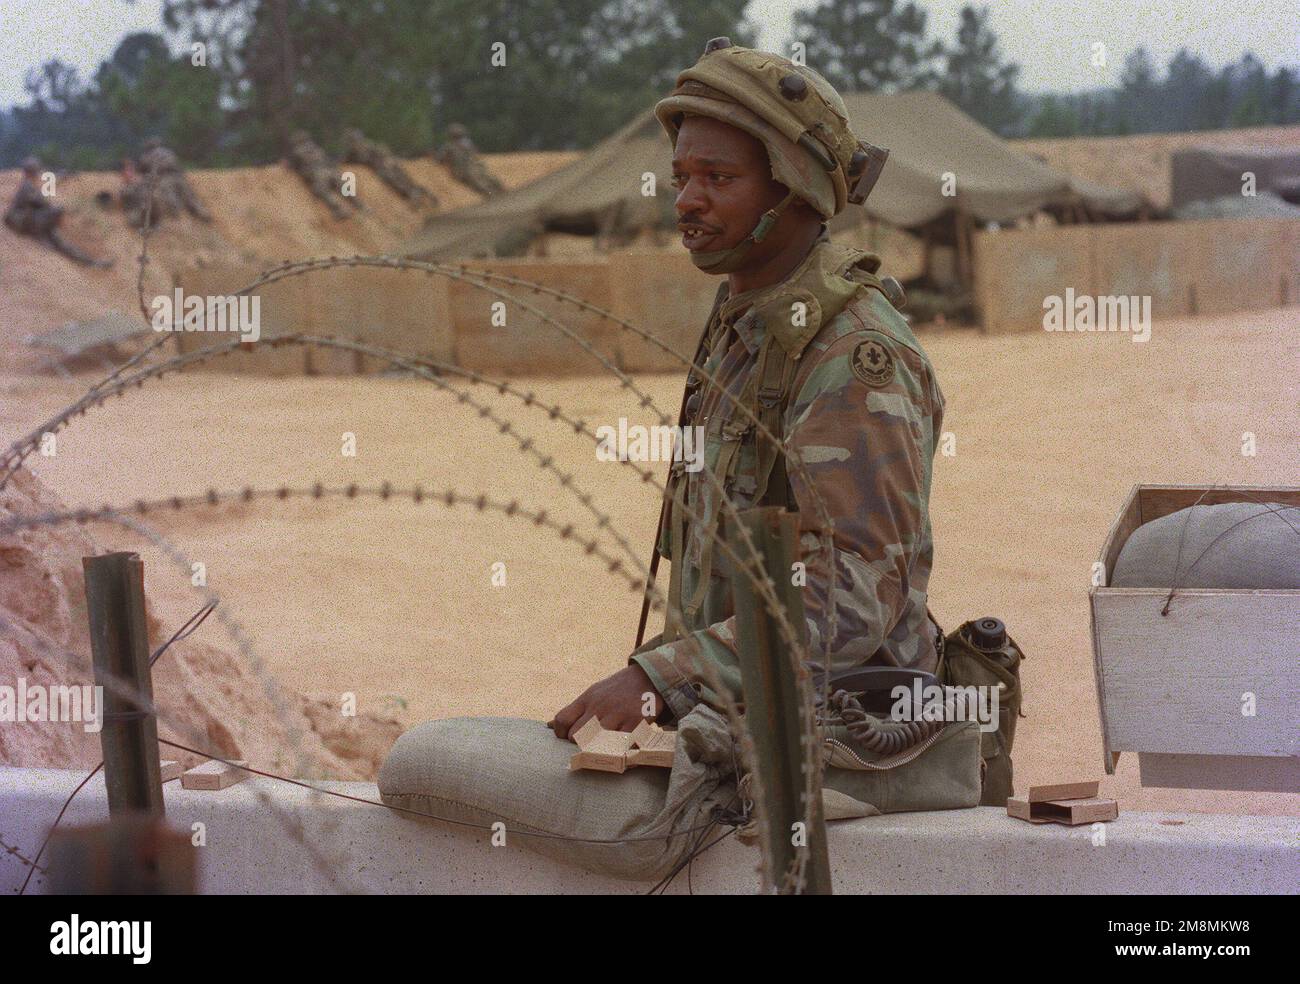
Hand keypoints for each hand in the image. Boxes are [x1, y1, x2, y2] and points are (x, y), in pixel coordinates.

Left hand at [548, 664, 664, 740]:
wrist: (649, 676)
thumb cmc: (617, 690)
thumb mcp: (593, 694)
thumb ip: (574, 711)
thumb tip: (548, 725)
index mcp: (587, 699)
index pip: (561, 719)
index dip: (560, 734)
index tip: (568, 738)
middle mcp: (599, 706)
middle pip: (575, 735)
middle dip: (578, 744)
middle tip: (588, 745)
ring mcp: (617, 715)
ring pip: (595, 742)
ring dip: (597, 749)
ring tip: (603, 749)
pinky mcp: (635, 723)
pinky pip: (620, 744)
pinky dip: (618, 750)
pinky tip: (620, 748)